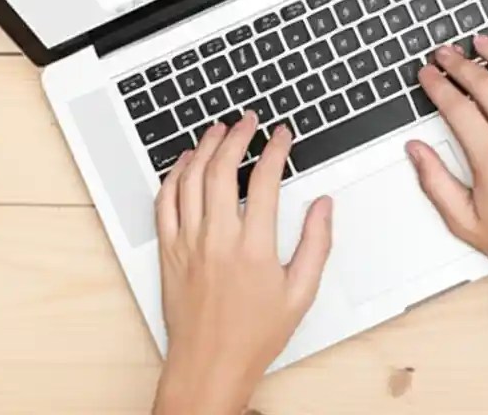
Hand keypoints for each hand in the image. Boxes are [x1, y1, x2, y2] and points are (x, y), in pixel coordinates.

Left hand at [152, 113, 332, 414]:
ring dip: (204, 148)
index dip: (274, 150)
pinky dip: (173, 177)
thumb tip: (323, 206)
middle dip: (236, 136)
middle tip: (248, 121)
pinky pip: (164, 203)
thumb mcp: (301, 293)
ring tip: (218, 130)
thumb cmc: (254, 336)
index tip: (281, 134)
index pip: (263, 181)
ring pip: (190, 180)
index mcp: (253, 248)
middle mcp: (217, 240)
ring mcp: (188, 244)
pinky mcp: (168, 252)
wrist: (209, 366)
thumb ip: (316, 244)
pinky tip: (184, 163)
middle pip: (221, 170)